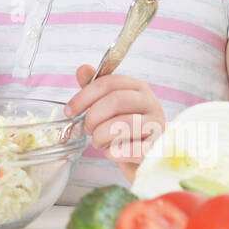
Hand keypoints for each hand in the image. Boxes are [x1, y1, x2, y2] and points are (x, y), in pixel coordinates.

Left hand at [65, 63, 165, 182]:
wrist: (144, 159)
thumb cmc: (125, 131)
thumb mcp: (108, 108)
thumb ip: (96, 89)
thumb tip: (83, 69)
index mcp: (137, 88)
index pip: (108, 83)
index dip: (84, 96)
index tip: (69, 111)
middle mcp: (151, 102)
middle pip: (116, 100)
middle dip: (94, 117)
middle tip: (87, 129)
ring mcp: (158, 125)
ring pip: (124, 124)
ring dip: (102, 136)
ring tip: (98, 142)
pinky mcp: (159, 148)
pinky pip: (133, 149)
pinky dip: (115, 152)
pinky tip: (111, 152)